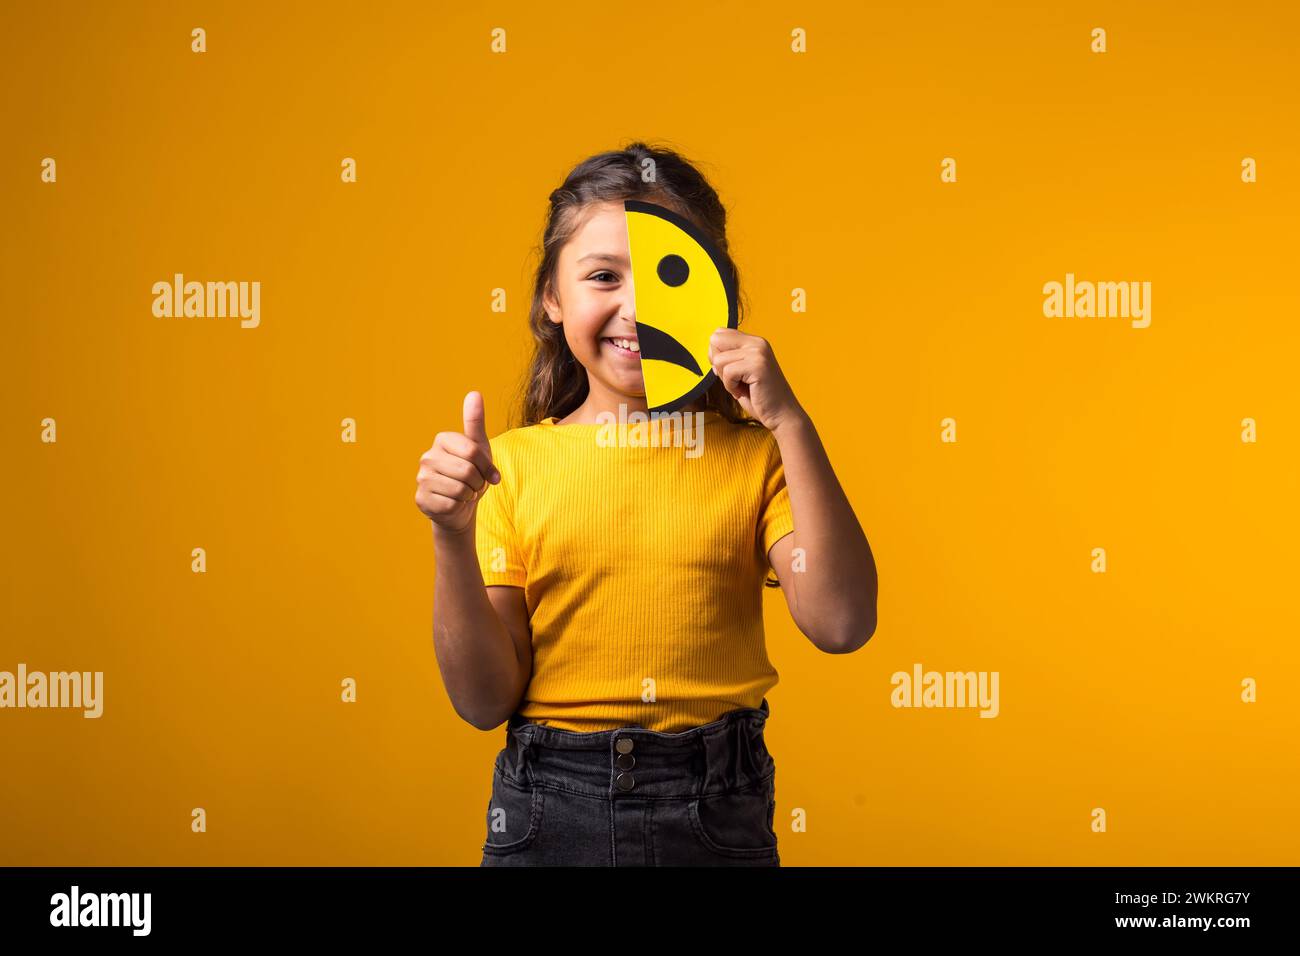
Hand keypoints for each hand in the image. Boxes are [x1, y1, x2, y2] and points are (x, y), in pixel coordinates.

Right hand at [414, 390, 500, 534]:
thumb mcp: (479, 447)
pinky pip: (451, 504)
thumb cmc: (471, 474)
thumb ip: (475, 421)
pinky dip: (459, 506)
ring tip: (464, 493)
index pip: (473, 452)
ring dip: (469, 495)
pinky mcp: (421, 499)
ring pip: (460, 489)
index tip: (490, 474)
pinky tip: (453, 503)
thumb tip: (474, 393)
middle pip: (467, 471)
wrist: (461, 506)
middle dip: (478, 482)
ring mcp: (421, 478)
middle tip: (473, 484)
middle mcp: (427, 457)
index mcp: (442, 440)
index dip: (487, 467)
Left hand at [708, 328, 803, 432]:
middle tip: (735, 378)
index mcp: (754, 341)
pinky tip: (745, 391)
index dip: (717, 353)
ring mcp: (758, 352)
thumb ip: (729, 358)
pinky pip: (727, 372)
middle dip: (718, 363)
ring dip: (726, 379)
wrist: (781, 414)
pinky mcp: (757, 365)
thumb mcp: (741, 372)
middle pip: (715, 341)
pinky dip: (731, 387)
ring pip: (719, 360)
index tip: (731, 370)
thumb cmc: (759, 397)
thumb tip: (710, 353)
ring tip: (743, 386)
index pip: (719, 333)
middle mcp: (757, 342)